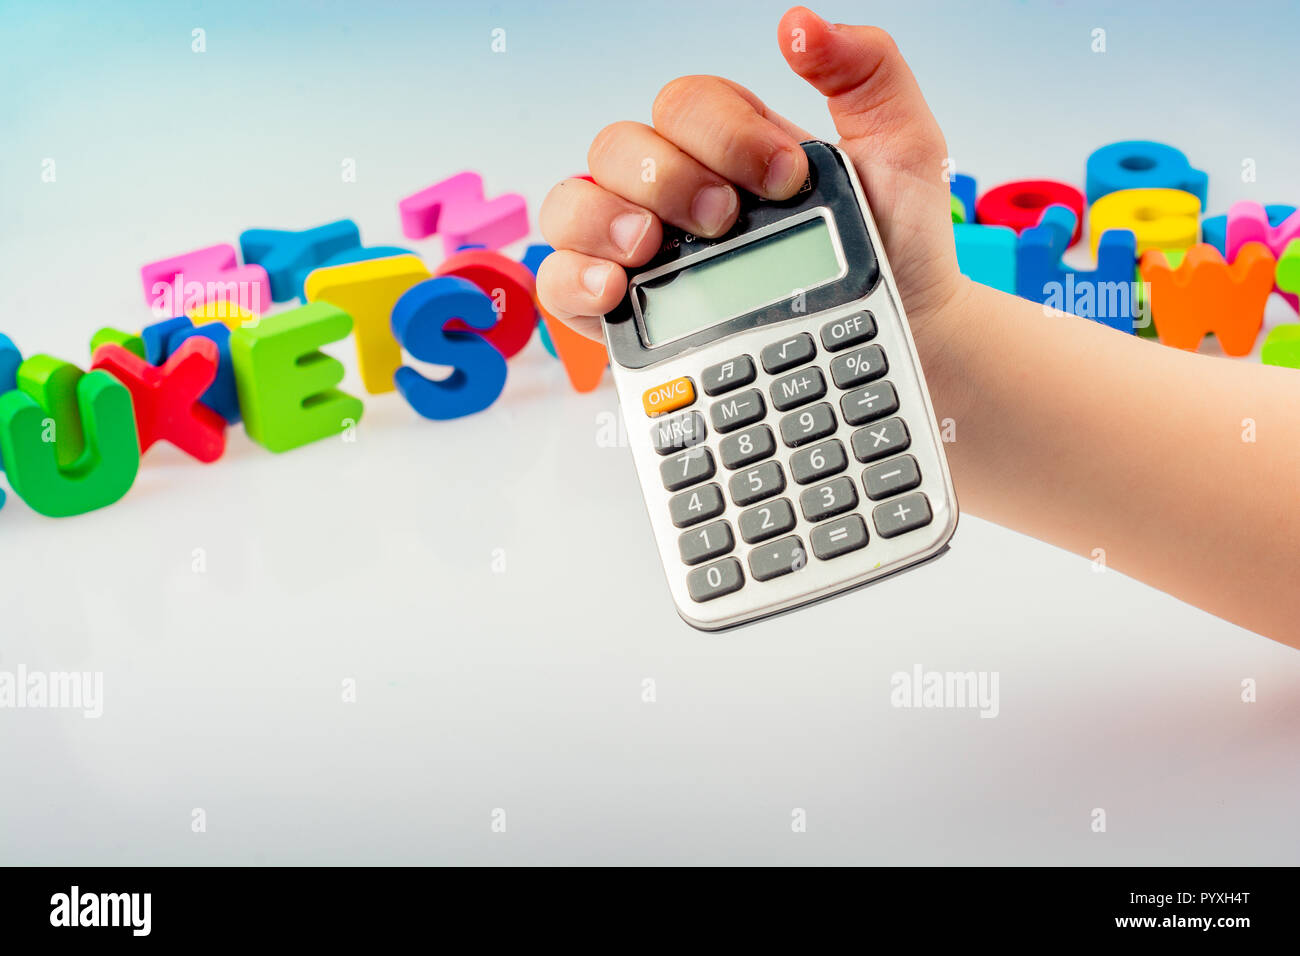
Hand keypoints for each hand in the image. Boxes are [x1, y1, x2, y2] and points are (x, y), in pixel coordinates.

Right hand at [536, 5, 966, 366]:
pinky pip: (559, 286)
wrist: (903, 338)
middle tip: (725, 220)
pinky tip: (613, 288)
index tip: (786, 179)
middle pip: (619, 148)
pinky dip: (572, 279)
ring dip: (603, 218)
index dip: (725, 133)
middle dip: (669, 177)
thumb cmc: (895, 247)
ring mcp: (642, 253)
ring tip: (649, 248)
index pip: (686, 105)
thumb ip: (866, 70)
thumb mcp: (902, 147)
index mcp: (727, 147)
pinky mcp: (625, 317)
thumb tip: (797, 26)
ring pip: (573, 206)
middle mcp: (674, 193)